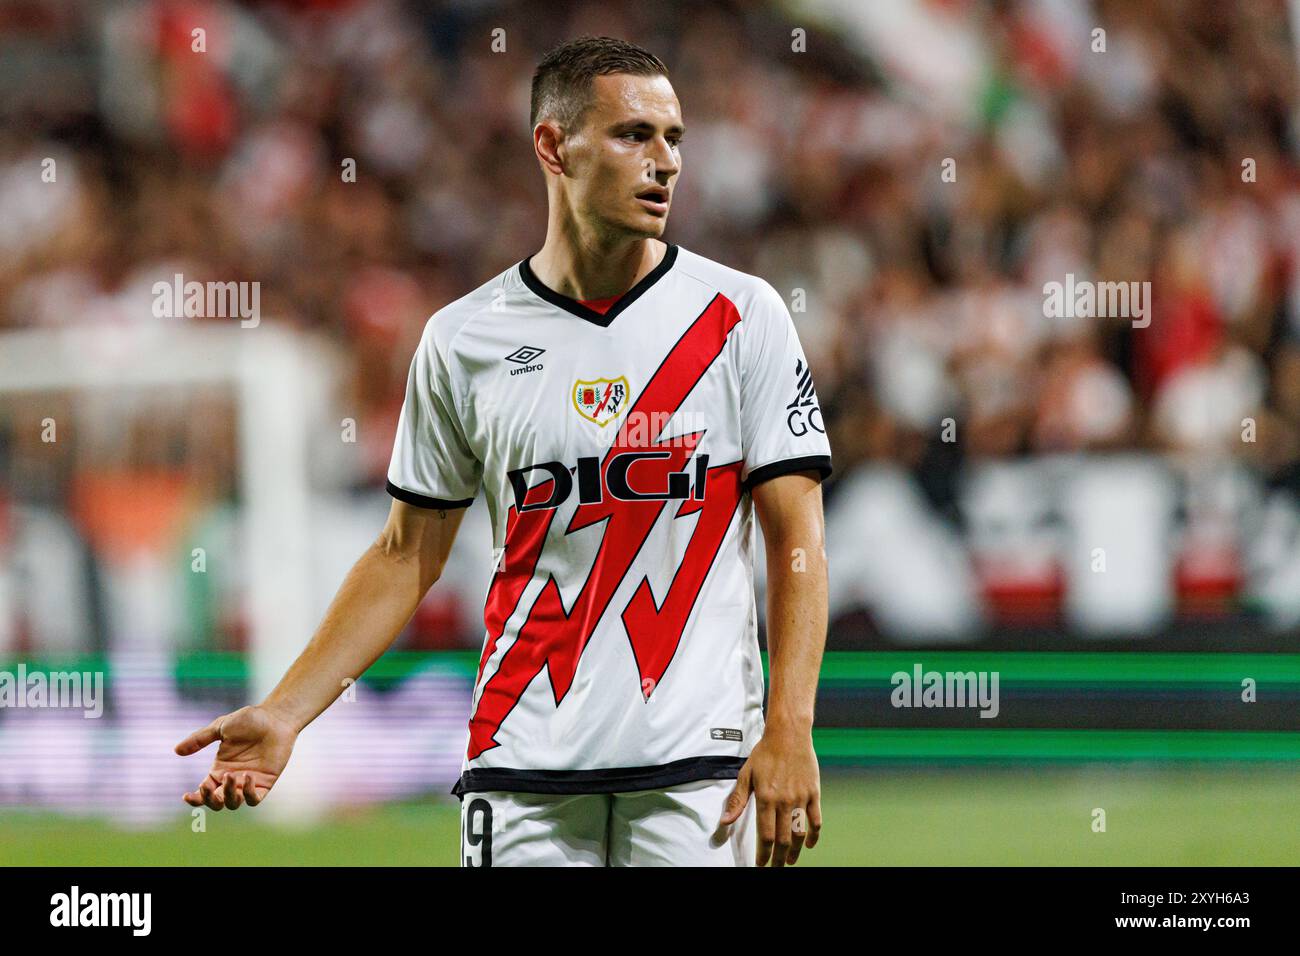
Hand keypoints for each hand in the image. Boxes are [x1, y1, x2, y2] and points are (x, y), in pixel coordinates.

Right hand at [174, 705, 297, 810]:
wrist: (275, 717)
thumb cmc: (249, 720)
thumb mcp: (220, 727)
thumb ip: (199, 739)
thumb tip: (176, 751)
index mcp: (219, 769)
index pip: (204, 792)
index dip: (195, 799)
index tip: (186, 795)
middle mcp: (232, 779)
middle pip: (216, 803)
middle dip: (209, 799)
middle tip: (208, 785)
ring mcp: (249, 782)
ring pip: (233, 804)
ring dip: (228, 796)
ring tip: (230, 775)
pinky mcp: (265, 782)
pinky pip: (254, 799)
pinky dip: (248, 794)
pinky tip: (246, 777)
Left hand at [718, 723, 821, 865]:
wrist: (789, 735)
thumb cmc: (765, 753)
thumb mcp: (746, 774)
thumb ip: (737, 800)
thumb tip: (724, 822)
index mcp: (766, 798)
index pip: (765, 835)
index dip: (763, 854)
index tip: (760, 865)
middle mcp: (785, 801)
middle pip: (783, 839)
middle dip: (778, 858)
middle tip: (775, 868)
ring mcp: (801, 798)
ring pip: (800, 833)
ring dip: (795, 851)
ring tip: (790, 861)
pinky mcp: (814, 793)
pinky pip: (816, 820)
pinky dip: (814, 835)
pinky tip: (809, 843)